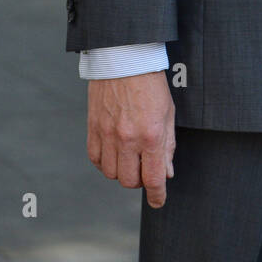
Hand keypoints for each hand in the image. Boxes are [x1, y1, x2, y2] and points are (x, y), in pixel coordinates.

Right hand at [87, 71, 175, 207]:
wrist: (125, 60)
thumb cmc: (151, 85)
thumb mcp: (168, 114)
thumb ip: (167, 147)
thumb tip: (166, 173)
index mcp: (151, 135)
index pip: (153, 178)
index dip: (157, 196)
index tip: (158, 202)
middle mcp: (128, 138)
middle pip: (128, 181)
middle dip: (139, 181)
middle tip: (144, 170)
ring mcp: (107, 134)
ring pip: (111, 173)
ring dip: (122, 172)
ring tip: (130, 158)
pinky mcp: (93, 128)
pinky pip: (95, 159)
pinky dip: (105, 162)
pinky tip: (114, 153)